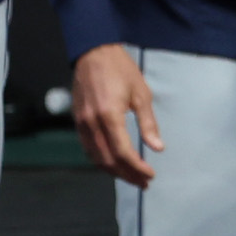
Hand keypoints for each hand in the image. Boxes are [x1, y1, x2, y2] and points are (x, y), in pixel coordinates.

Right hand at [72, 43, 160, 187]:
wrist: (94, 53)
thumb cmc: (121, 70)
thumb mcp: (141, 94)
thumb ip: (148, 123)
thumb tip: (158, 148)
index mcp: (109, 116)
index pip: (122, 152)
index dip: (136, 167)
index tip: (150, 175)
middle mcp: (92, 124)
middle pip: (108, 160)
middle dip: (127, 175)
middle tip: (144, 182)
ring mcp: (81, 124)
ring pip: (96, 158)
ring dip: (114, 171)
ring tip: (132, 177)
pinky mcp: (77, 122)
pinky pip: (88, 149)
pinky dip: (101, 161)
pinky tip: (114, 164)